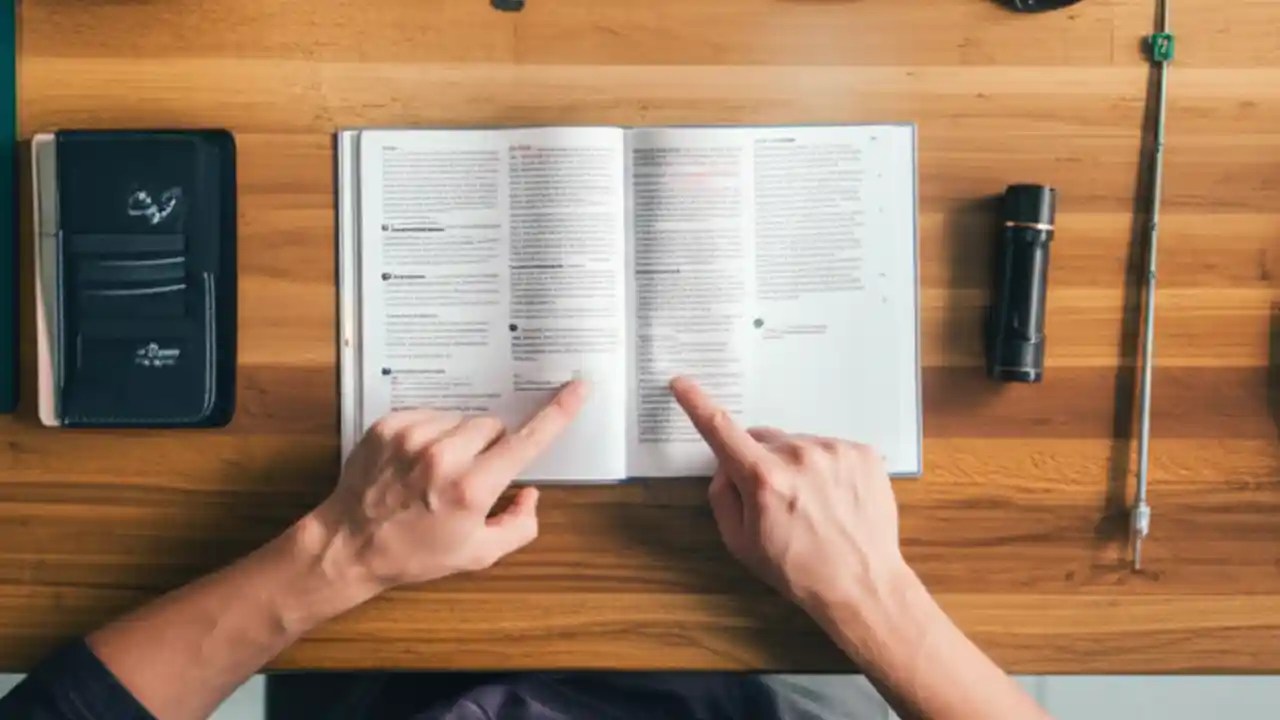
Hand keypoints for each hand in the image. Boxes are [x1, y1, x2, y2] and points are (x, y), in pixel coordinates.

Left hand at [310, 381, 588, 596]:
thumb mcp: (477, 555)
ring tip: (436, 471)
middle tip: (471, 476)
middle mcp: (443, 456)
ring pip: (461, 419)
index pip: (525, 442)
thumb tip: (530, 493)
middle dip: (491, 446)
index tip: (577, 389)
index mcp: (471, 489)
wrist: (348, 545)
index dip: (557, 414)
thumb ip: (519, 526)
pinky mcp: (390, 425)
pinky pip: (431, 415)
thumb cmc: (414, 554)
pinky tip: (416, 462)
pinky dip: (432, 433)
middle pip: (492, 426)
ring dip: (459, 439)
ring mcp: (413, 436)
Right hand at [670, 376, 907, 613]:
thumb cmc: (798, 570)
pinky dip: (826, 468)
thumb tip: (725, 466)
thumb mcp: (740, 543)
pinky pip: (829, 450)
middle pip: (763, 440)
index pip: (721, 430)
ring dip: (796, 465)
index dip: (697, 403)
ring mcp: (835, 451)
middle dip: (759, 461)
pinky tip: (833, 499)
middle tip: (775, 500)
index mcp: (764, 479)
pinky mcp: (863, 453)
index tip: (682, 383)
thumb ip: (723, 496)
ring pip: (798, 445)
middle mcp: (799, 455)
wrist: (862, 585)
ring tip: (812, 504)